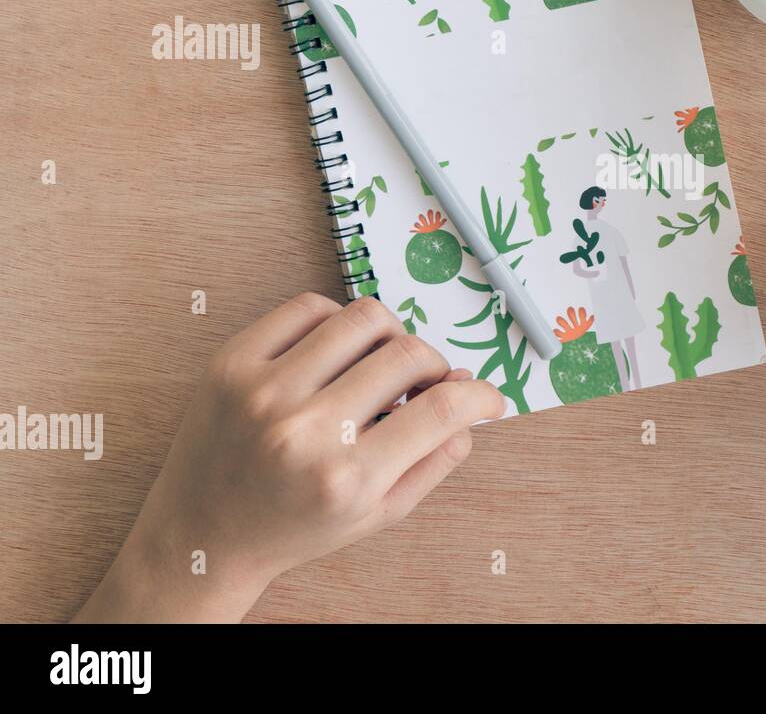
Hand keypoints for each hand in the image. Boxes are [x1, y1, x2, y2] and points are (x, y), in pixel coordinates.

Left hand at [75, 294, 504, 621]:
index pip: (442, 410)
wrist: (201, 537)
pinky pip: (309, 308)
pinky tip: (335, 353)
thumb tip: (472, 398)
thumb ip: (435, 459)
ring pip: (365, 318)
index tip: (486, 397)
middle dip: (433, 367)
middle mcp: (305, 431)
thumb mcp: (377, 513)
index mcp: (346, 479)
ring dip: (390, 337)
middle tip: (425, 385)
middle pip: (409, 355)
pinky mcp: (232, 362)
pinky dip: (336, 322)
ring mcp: (264, 390)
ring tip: (379, 365)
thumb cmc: (293, 528)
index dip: (479, 396)